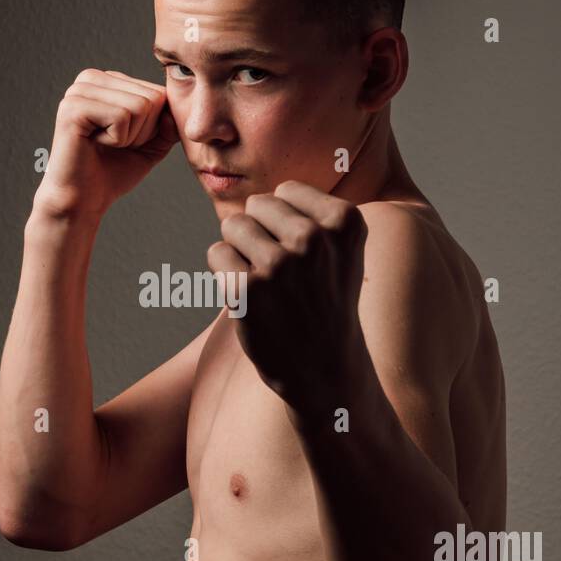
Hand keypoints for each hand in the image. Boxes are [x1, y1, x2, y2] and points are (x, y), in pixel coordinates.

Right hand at [33, 69, 178, 220]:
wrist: (83, 200)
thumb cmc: (112, 173)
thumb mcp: (151, 146)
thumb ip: (168, 124)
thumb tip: (172, 107)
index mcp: (108, 81)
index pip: (158, 93)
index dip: (151, 127)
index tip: (125, 141)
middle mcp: (91, 79)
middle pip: (151, 98)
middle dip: (142, 132)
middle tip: (114, 146)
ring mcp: (79, 91)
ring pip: (139, 106)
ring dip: (130, 137)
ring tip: (105, 144)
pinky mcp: (73, 107)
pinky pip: (121, 116)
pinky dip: (117, 139)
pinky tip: (95, 144)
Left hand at [205, 180, 367, 410]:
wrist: (325, 370)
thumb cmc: (326, 303)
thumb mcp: (342, 250)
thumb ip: (312, 212)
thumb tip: (256, 194)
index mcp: (344, 222)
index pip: (286, 190)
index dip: (285, 223)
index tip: (305, 257)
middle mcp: (314, 239)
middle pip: (257, 204)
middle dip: (260, 233)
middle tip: (282, 275)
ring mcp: (279, 265)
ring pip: (232, 226)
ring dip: (241, 252)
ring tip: (266, 285)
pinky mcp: (246, 291)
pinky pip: (216, 253)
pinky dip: (224, 272)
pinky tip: (248, 298)